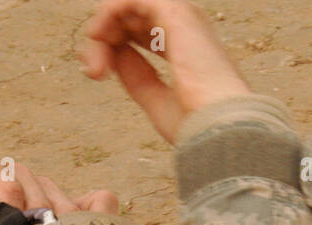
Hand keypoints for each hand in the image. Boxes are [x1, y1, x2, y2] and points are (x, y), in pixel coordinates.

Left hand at [76, 0, 251, 144]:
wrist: (218, 126)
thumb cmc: (197, 123)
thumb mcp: (156, 100)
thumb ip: (136, 75)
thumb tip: (116, 53)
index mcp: (185, 48)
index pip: (138, 31)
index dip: (111, 46)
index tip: (96, 72)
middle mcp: (184, 28)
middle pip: (129, 17)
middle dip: (101, 39)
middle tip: (92, 70)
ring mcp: (181, 17)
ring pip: (127, 6)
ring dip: (102, 28)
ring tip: (96, 59)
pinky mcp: (174, 13)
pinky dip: (107, 14)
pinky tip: (99, 37)